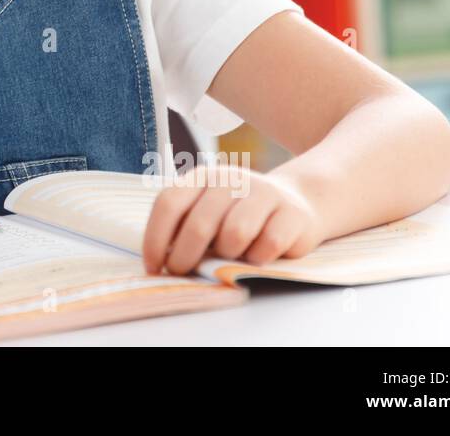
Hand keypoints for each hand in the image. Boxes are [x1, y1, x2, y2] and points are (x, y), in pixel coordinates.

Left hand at [142, 164, 324, 275]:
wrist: (298, 202)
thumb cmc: (241, 215)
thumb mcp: (209, 211)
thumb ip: (185, 227)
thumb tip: (162, 261)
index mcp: (204, 176)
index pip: (169, 202)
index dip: (155, 237)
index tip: (152, 266)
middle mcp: (232, 179)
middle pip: (199, 224)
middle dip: (184, 257)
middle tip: (181, 273)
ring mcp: (263, 193)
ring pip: (233, 235)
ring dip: (228, 256)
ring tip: (231, 256)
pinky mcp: (291, 213)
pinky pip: (267, 246)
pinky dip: (258, 259)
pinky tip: (258, 256)